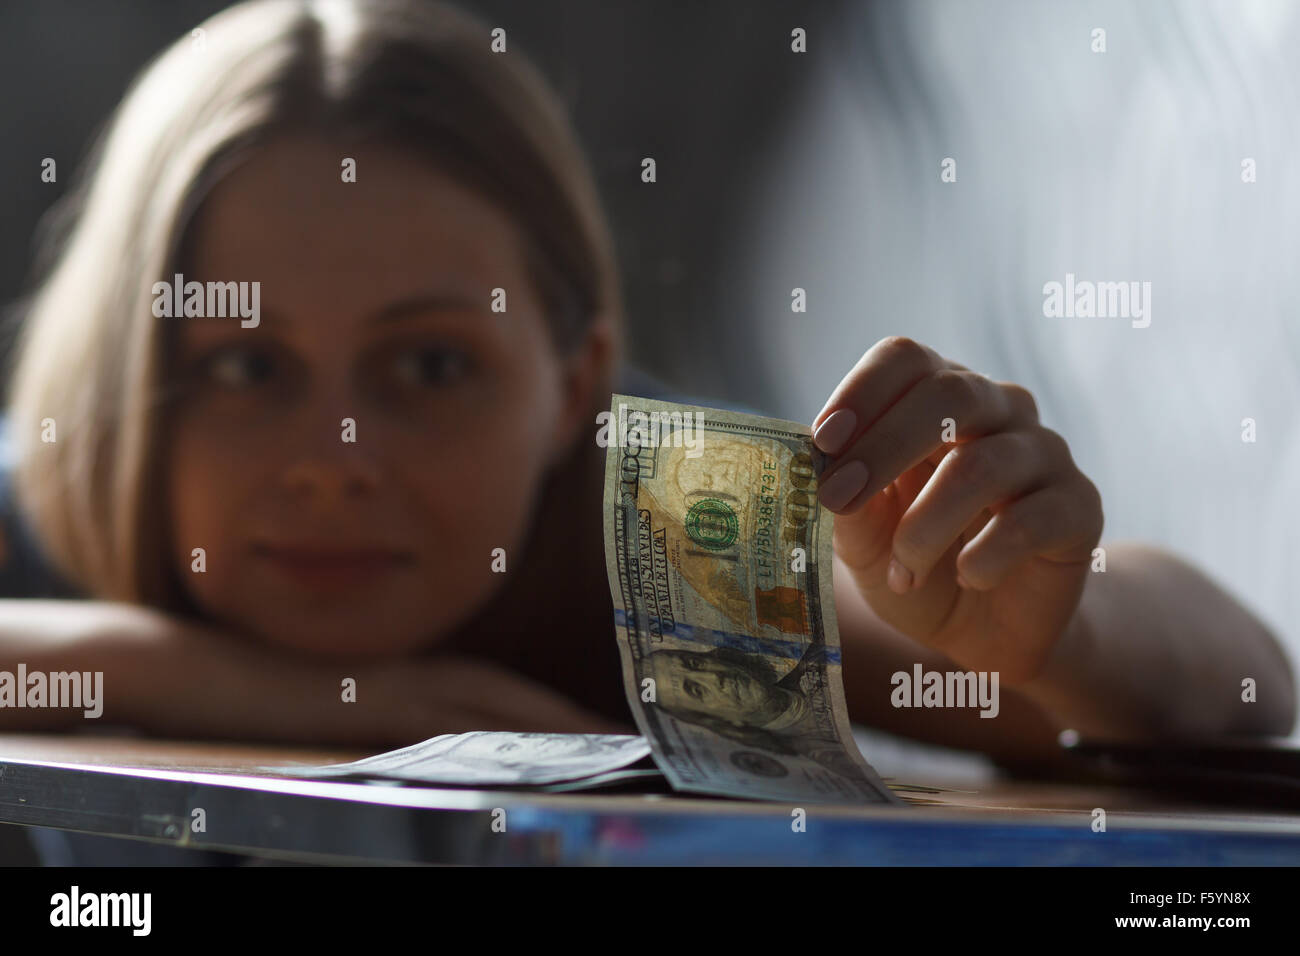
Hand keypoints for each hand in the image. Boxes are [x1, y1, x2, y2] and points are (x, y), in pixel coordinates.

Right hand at [112, 607, 630, 746]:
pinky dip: (500, 731)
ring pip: (499, 707)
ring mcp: (401, 686)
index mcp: (416, 677)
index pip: (504, 697)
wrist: (204, 675)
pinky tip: (535, 748)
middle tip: (638, 743)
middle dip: (577, 722)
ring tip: (612, 749)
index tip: (606, 734)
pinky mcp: (378, 701)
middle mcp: (421, 676)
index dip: (558, 713)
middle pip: (517, 700)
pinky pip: (452, 719)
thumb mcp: (342, 713)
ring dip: (556, 726)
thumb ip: (387, 723)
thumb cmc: (267, 698)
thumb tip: (435, 753)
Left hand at [811, 336, 1102, 683]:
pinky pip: (1029, 520)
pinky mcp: (1081, 506)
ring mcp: (1045, 453)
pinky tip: (967, 578)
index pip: (906, 359)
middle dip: (883, 448)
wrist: (983, 630)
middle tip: (838, 499)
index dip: (861, 392)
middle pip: (949, 393)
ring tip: (903, 574)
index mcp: (938, 398)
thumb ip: (847, 504)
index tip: (822, 443)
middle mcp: (998, 409)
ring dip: (924, 528)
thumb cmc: (915, 565)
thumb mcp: (864, 540)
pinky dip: (983, 558)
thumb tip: (822, 471)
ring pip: (982, 465)